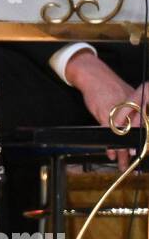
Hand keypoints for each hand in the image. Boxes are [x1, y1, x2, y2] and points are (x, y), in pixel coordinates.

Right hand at [65, 51, 145, 169]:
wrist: (94, 77)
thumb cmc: (109, 87)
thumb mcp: (126, 96)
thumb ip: (133, 111)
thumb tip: (137, 127)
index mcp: (138, 101)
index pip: (144, 121)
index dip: (143, 135)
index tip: (143, 146)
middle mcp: (130, 106)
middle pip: (136, 130)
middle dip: (134, 146)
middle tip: (134, 157)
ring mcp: (118, 110)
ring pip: (123, 135)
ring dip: (123, 150)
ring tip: (123, 162)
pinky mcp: (105, 113)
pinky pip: (110, 133)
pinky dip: (111, 144)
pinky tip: (112, 152)